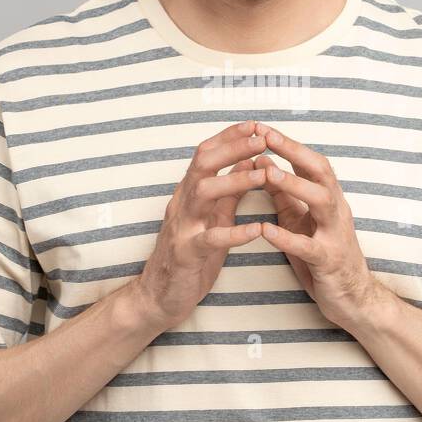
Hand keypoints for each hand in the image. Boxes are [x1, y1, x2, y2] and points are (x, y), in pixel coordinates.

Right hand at [134, 119, 268, 328]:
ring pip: (203, 194)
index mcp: (189, 193)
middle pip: (203, 164)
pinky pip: (210, 240)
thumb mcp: (211, 217)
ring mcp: (182, 228)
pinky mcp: (186, 255)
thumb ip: (227, 192)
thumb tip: (247, 160)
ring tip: (263, 175)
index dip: (229, 137)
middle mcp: (182, 204)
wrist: (158, 296)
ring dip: (234, 181)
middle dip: (232, 148)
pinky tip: (257, 230)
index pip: (206, 154)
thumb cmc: (189, 254)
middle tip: (261, 138)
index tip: (255, 124)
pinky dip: (234, 233)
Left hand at [249, 122, 393, 328]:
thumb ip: (285, 195)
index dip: (289, 144)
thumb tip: (263, 162)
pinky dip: (286, 237)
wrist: (356, 299)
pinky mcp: (330, 262)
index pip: (311, 162)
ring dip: (294, 185)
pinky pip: (309, 246)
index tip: (262, 127)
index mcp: (329, 199)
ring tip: (267, 173)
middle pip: (321, 172)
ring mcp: (336, 235)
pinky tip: (265, 230)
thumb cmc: (325, 257)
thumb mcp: (302, 221)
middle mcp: (337, 211)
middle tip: (266, 137)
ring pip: (321, 201)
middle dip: (293, 152)